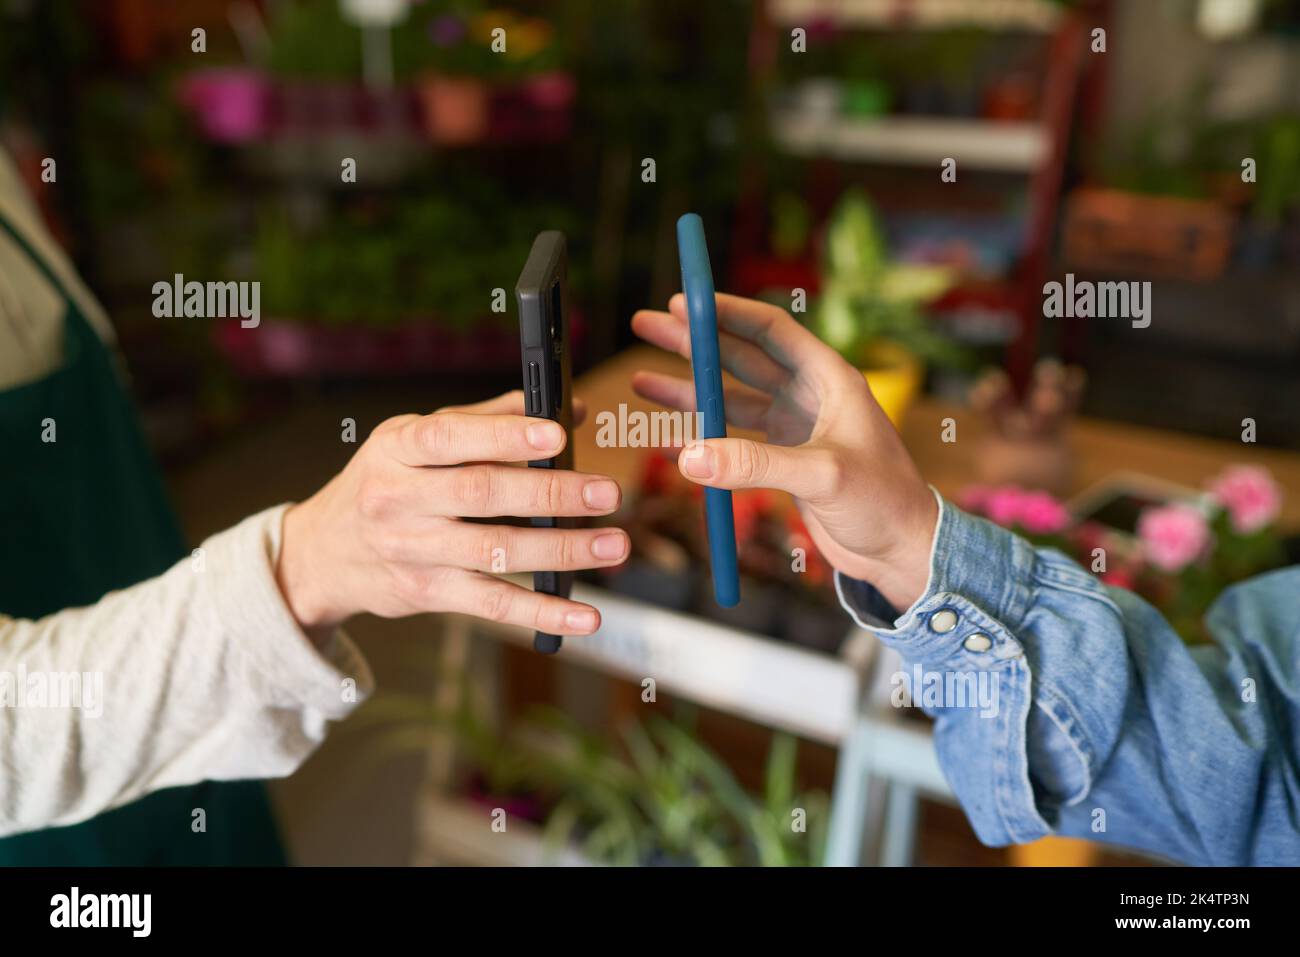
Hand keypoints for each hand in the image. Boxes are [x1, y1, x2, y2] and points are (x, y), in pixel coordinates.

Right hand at [276, 391, 626, 639]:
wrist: (321, 553)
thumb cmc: (386, 482)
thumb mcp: (415, 438)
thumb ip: (489, 420)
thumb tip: (570, 409)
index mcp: (398, 447)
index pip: (452, 438)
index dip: (506, 436)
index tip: (557, 434)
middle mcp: (399, 498)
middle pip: (483, 494)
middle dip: (551, 494)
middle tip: (608, 492)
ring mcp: (413, 550)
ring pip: (495, 551)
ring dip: (561, 550)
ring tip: (613, 544)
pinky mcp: (428, 593)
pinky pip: (492, 604)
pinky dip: (541, 612)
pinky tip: (585, 616)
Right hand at [632, 293, 937, 610]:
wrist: (901, 553)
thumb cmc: (885, 504)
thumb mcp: (822, 477)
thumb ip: (755, 464)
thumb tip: (688, 456)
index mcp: (830, 380)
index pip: (770, 331)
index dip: (725, 312)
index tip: (681, 301)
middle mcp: (809, 397)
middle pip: (740, 356)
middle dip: (693, 342)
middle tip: (646, 325)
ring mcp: (793, 429)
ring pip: (729, 397)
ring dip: (688, 389)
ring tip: (640, 378)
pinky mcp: (782, 461)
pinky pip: (731, 439)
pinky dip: (700, 437)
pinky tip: (667, 436)